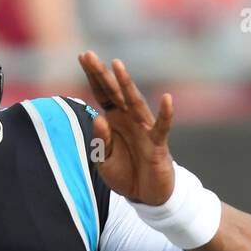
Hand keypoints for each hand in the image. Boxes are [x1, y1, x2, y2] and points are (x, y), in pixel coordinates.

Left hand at [77, 51, 173, 205]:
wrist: (145, 195)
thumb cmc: (124, 173)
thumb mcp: (104, 160)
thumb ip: (100, 141)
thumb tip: (98, 118)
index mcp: (113, 120)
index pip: (101, 93)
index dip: (92, 76)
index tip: (83, 55)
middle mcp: (128, 119)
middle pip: (114, 92)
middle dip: (101, 74)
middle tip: (89, 55)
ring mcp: (143, 129)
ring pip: (135, 103)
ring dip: (126, 85)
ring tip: (117, 66)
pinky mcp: (157, 144)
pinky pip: (162, 127)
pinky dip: (165, 114)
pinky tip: (167, 99)